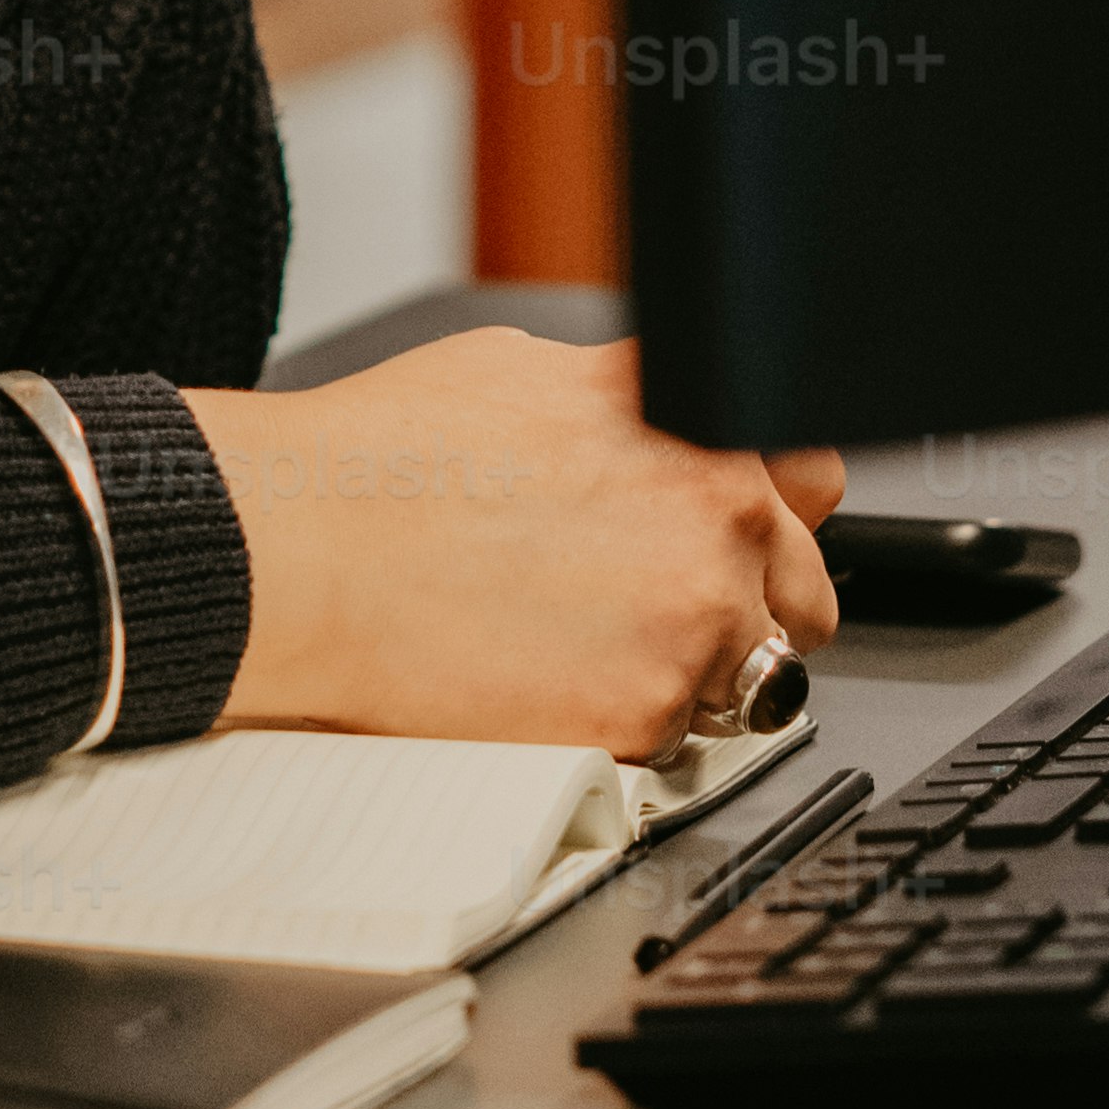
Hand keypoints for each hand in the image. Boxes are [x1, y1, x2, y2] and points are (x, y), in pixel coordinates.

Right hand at [172, 331, 844, 758]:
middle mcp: (714, 514)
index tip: (735, 535)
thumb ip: (624, 397)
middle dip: (746, 605)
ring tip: (589, 655)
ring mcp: (693, 620)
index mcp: (690, 422)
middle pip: (806, 590)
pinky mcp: (648, 715)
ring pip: (756, 678)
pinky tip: (551, 689)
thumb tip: (657, 414)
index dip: (768, 512)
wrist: (298, 553)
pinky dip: (629, 729)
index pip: (811, 473)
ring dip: (696, 675)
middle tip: (655, 611)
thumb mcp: (523, 368)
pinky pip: (679, 740)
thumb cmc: (378, 460)